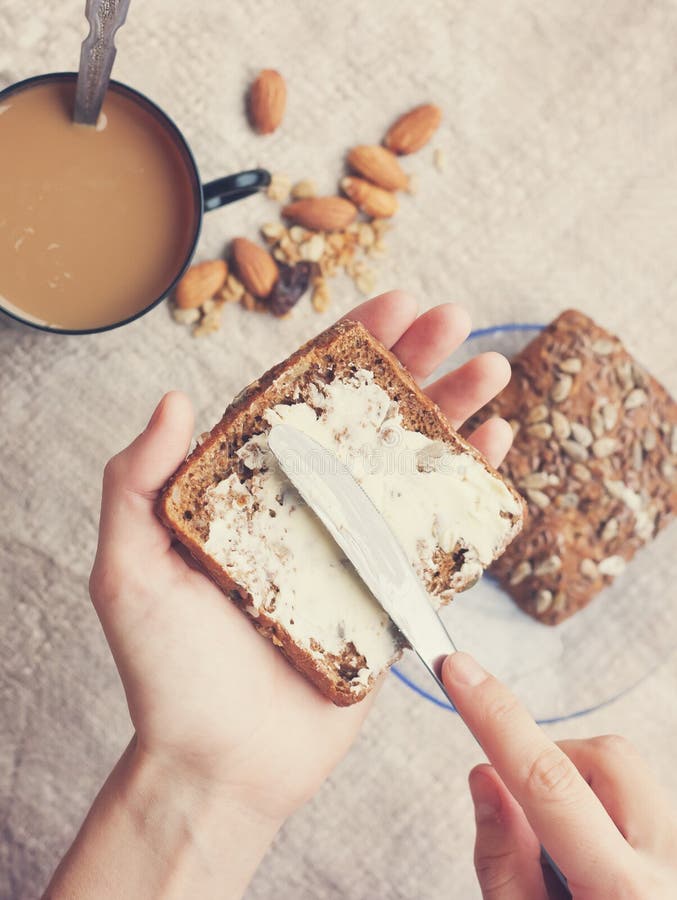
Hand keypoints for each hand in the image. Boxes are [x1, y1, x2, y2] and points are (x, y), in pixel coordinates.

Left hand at [89, 291, 513, 822]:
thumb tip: (174, 397)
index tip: (393, 303)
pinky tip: (495, 444)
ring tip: (494, 370)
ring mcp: (351, 544)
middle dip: (414, 362)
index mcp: (250, 488)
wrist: (223, 764)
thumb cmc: (169, 673)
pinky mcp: (388, 590)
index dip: (349, 346)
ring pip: (409, 463)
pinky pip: (435, 528)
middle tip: (457, 319)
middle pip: (367, 418)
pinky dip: (467, 485)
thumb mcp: (128, 571)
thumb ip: (136, 482)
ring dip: (453, 412)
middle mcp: (304, 505)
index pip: (303, 397)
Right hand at [443, 652, 676, 898]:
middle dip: (551, 766)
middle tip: (533, 828)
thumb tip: (485, 773)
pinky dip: (611, 813)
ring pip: (630, 773)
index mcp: (622, 896)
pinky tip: (605, 869)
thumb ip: (501, 860)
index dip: (496, 718)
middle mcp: (672, 867)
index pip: (548, 782)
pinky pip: (648, 800)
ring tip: (573, 860)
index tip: (458, 668)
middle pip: (605, 759)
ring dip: (583, 791)